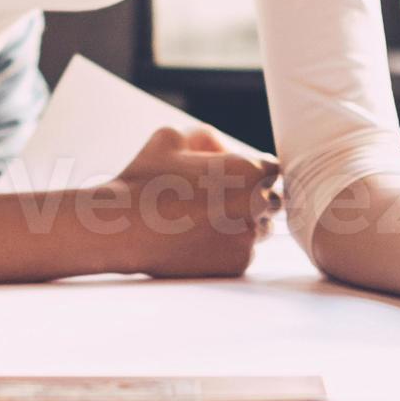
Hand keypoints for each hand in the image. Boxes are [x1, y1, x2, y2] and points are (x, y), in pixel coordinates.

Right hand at [109, 125, 281, 278]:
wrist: (125, 227)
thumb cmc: (146, 179)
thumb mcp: (171, 137)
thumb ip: (205, 136)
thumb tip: (221, 148)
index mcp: (249, 170)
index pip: (274, 169)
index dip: (257, 171)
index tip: (238, 177)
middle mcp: (257, 204)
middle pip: (274, 201)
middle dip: (254, 198)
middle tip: (223, 199)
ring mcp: (249, 237)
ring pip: (261, 229)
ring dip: (244, 223)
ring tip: (208, 219)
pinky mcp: (238, 264)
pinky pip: (245, 252)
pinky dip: (229, 247)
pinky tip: (200, 239)